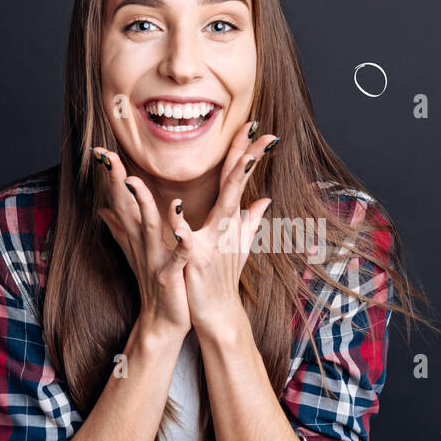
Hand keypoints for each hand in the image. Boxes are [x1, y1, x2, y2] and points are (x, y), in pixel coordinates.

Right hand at [93, 147, 190, 340]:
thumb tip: (101, 209)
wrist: (163, 322)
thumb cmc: (156, 284)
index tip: (102, 150)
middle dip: (118, 182)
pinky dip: (179, 246)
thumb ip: (120, 229)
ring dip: (143, 205)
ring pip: (148, 227)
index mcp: (140, 236)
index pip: (124, 200)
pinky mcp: (170, 276)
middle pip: (129, 208)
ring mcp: (155, 260)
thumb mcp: (136, 252)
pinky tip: (182, 233)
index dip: (113, 176)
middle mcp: (143, 244)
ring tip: (135, 182)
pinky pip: (176, 258)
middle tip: (107, 155)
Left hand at [172, 123, 278, 339]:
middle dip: (246, 156)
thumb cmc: (221, 279)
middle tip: (256, 129)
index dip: (246, 152)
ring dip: (225, 181)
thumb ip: (249, 220)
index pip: (238, 179)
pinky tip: (175, 209)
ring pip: (220, 205)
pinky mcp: (197, 261)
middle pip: (238, 184)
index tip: (255, 125)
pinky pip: (189, 241)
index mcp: (228, 220)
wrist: (216, 315)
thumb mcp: (237, 246)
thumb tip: (265, 200)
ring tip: (234, 154)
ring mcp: (215, 243)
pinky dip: (183, 227)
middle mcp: (225, 227)